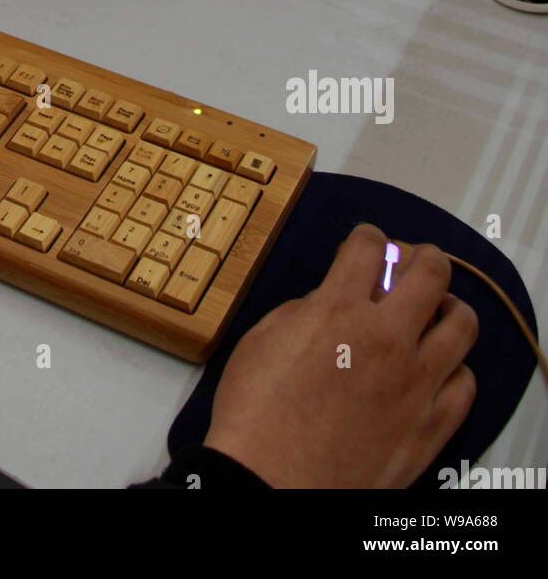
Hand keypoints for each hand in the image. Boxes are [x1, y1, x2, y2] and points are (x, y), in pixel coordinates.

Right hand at [204, 222, 476, 487]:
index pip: (369, 247)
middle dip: (422, 257)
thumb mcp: (262, 340)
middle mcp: (386, 338)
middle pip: (430, 272)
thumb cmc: (256, 417)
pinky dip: (453, 368)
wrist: (270, 483)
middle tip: (413, 261)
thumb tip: (327, 304)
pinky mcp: (430, 425)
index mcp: (338, 309)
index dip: (368, 237)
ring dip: (448, 307)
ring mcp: (416, 383)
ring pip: (461, 324)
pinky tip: (437, 369)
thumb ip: (304, 311)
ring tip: (435, 311)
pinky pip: (464, 383)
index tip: (368, 242)